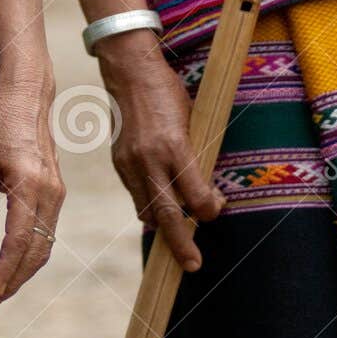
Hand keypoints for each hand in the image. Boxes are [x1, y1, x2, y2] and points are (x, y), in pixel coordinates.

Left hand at [0, 68, 64, 307]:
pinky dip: (34, 251)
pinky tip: (16, 260)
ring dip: (26, 269)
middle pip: (37, 251)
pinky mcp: (57, 190)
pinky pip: (48, 230)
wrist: (28, 97)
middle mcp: (50, 193)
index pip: (19, 242)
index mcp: (29, 186)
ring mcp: (58, 192)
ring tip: (2, 288)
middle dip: (16, 280)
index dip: (5, 273)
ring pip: (46, 244)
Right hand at [97, 31, 224, 271]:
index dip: (209, 209)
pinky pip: (134, 194)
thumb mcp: (192, 120)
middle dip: (181, 244)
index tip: (217, 207)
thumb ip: (195, 155)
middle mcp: (150, 158)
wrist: (129, 72)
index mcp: (175, 146)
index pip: (195, 195)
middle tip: (193, 265)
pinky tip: (155, 213)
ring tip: (176, 241)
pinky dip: (146, 206)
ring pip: (146, 209)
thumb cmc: (168, 92)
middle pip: (167, 214)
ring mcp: (131, 162)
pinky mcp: (119, 161)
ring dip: (162, 227)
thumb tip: (201, 189)